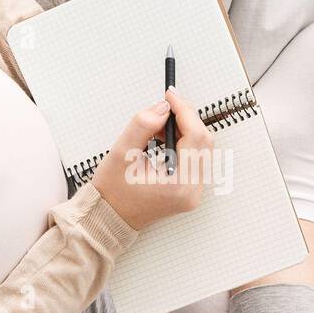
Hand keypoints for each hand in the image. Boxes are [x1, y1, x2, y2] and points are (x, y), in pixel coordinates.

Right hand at [91, 88, 213, 229]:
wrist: (109, 216)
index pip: (196, 137)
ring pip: (202, 147)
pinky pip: (196, 157)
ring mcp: (193, 192)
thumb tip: (163, 108)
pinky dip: (184, 142)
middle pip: (204, 141)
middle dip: (185, 119)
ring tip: (158, 128)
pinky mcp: (190, 189)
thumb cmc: (112, 192)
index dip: (184, 110)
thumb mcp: (122, 153)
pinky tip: (164, 139)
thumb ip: (143, 125)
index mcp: (178, 184)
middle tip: (162, 109)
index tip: (170, 95)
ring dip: (185, 130)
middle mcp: (191, 191)